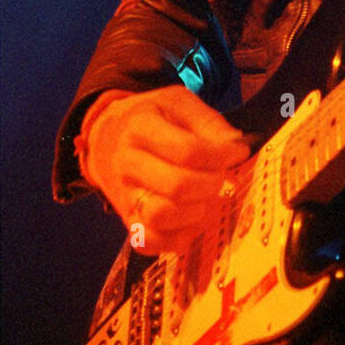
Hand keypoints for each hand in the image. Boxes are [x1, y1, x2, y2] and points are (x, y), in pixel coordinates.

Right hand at [82, 85, 250, 255]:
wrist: (106, 137)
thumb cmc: (152, 117)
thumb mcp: (178, 102)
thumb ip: (208, 121)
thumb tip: (236, 145)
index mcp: (141, 128)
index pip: (187, 150)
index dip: (221, 155)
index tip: (238, 152)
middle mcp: (127, 163)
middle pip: (177, 186)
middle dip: (211, 184)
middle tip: (222, 176)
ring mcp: (125, 195)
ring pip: (161, 216)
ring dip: (196, 211)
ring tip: (208, 196)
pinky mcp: (127, 220)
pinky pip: (150, 242)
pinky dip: (178, 238)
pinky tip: (194, 218)